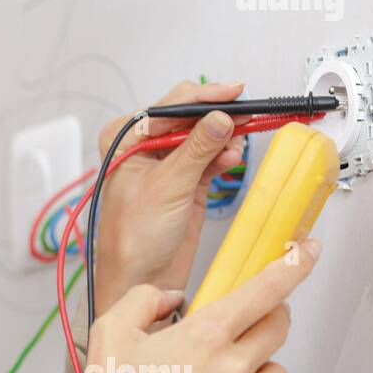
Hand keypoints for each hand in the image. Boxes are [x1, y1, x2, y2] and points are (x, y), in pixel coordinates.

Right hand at [53, 239, 319, 372]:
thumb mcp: (111, 333)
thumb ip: (144, 300)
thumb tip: (170, 298)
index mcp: (204, 337)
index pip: (265, 291)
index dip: (292, 266)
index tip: (306, 252)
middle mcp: (234, 371)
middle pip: (280, 328)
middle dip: (271, 314)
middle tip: (247, 318)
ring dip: (256, 364)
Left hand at [92, 79, 249, 313]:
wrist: (140, 279)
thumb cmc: (132, 239)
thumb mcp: (167, 186)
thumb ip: (196, 150)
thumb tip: (220, 118)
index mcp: (124, 139)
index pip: (170, 106)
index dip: (205, 97)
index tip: (236, 93)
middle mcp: (143, 147)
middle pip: (190, 118)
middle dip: (218, 115)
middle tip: (248, 115)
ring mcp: (168, 164)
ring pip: (204, 136)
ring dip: (224, 136)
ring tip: (239, 142)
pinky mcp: (187, 182)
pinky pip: (211, 158)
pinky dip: (224, 156)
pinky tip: (232, 157)